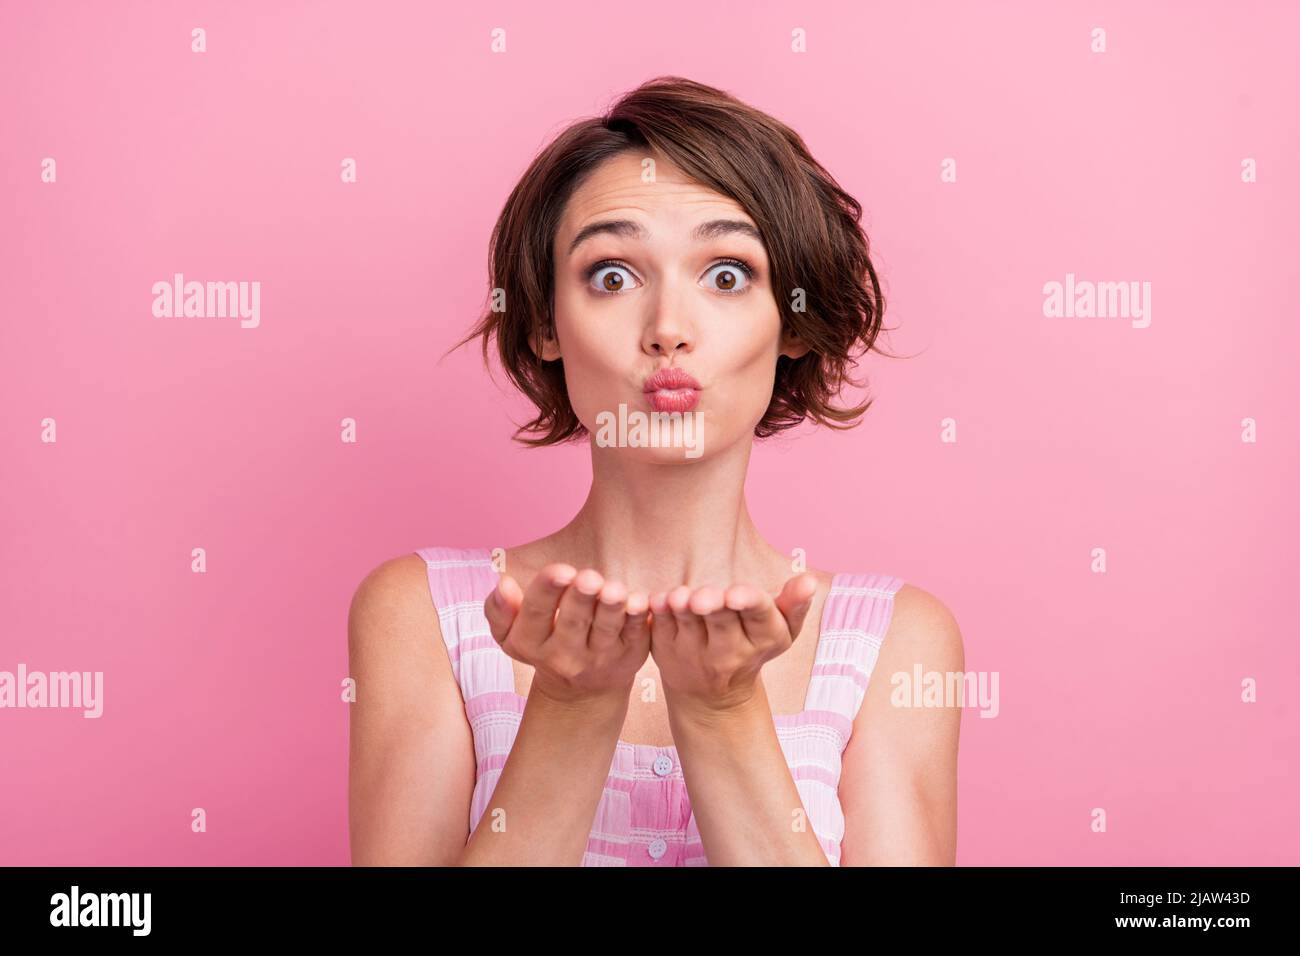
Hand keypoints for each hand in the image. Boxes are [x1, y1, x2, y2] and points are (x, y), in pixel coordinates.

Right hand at [484, 564, 650, 706]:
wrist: (579, 691)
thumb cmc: (542, 643)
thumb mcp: (511, 635)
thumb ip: (499, 610)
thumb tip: (503, 583)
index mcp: (530, 643)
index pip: (536, 613)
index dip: (547, 590)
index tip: (560, 570)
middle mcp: (564, 656)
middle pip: (573, 621)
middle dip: (580, 598)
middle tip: (589, 578)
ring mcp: (599, 658)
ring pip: (605, 630)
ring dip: (611, 609)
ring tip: (614, 590)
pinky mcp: (629, 657)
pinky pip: (635, 636)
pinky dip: (638, 619)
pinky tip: (640, 601)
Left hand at [647, 573, 818, 716]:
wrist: (716, 695)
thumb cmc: (754, 646)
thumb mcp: (782, 630)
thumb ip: (795, 604)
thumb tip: (810, 581)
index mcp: (763, 638)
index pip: (758, 616)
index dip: (748, 603)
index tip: (737, 594)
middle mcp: (729, 651)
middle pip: (721, 621)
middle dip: (714, 605)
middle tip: (705, 597)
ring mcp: (695, 652)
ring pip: (689, 624)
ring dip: (684, 609)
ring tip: (681, 597)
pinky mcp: (666, 650)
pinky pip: (662, 627)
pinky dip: (660, 613)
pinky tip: (659, 600)